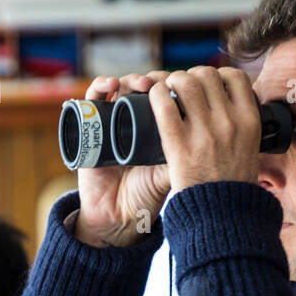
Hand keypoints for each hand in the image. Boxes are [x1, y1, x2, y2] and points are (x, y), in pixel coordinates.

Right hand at [74, 71, 173, 247]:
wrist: (117, 217)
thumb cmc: (145, 197)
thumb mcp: (171, 172)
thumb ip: (187, 154)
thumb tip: (208, 129)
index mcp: (152, 128)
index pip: (162, 97)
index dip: (170, 86)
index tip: (180, 84)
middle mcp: (131, 121)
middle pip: (141, 88)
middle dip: (153, 80)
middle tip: (161, 82)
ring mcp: (110, 122)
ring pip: (119, 88)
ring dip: (130, 79)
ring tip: (142, 84)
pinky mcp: (88, 128)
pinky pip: (90, 100)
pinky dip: (99, 87)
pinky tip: (111, 86)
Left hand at [148, 66, 261, 194]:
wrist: (223, 217)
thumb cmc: (232, 185)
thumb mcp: (250, 150)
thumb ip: (242, 125)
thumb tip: (232, 103)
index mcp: (249, 121)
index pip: (235, 77)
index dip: (218, 74)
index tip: (208, 85)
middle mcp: (229, 122)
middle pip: (207, 74)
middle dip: (191, 75)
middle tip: (181, 88)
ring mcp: (205, 133)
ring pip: (185, 82)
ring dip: (172, 80)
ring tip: (166, 90)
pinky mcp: (180, 145)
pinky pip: (163, 106)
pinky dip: (155, 95)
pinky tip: (153, 98)